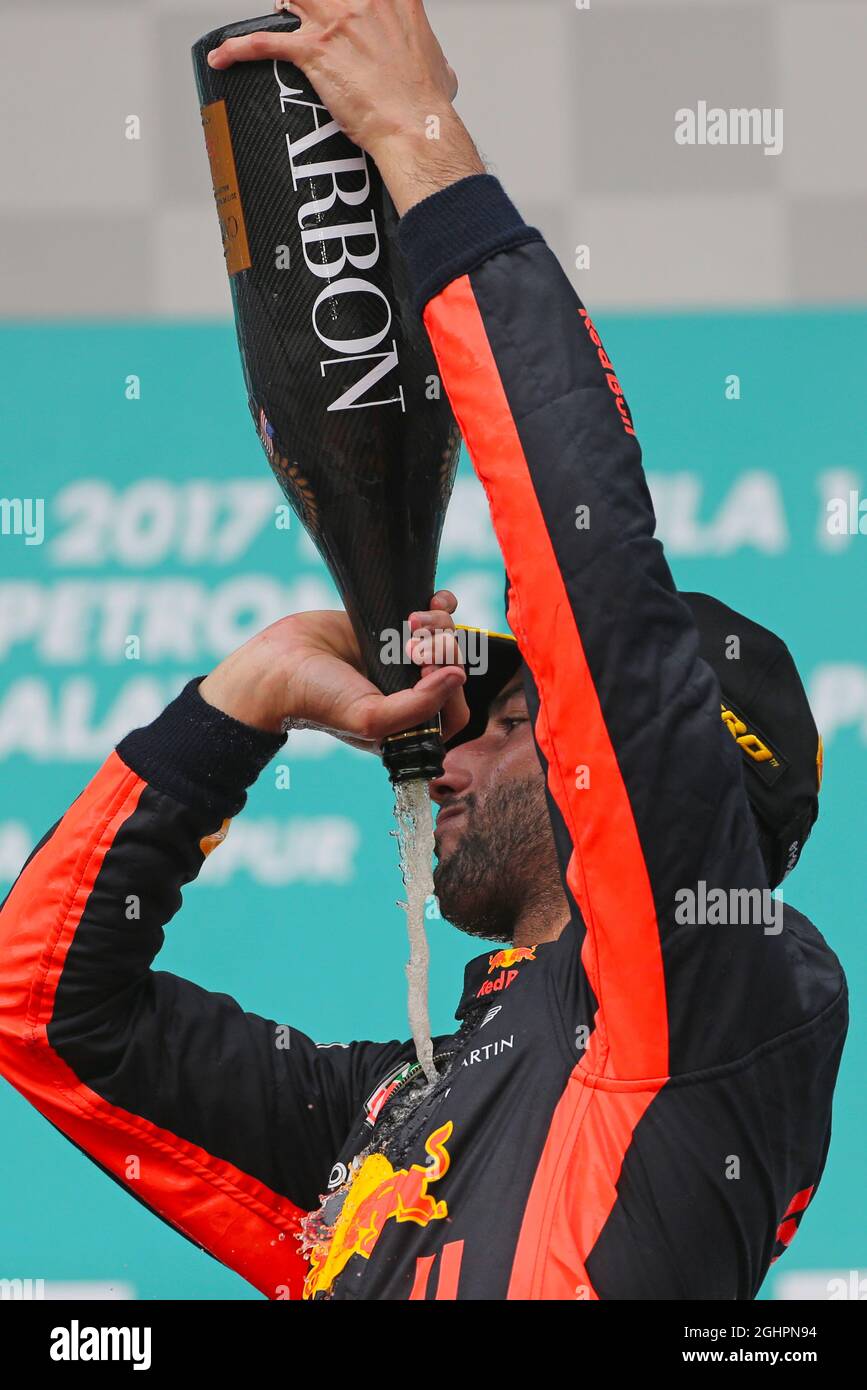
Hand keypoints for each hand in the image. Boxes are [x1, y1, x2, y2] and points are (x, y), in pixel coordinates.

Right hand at [198, 590, 468, 753]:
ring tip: (410, 620)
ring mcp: (405, 659)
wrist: (278, 664)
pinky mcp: (395, 628)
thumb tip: (459, 675)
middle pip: (456, 667)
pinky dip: (443, 606)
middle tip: (410, 644)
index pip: (457, 709)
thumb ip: (420, 707)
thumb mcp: (372, 718)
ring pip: (449, 638)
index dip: (450, 686)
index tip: (424, 670)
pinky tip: (435, 601)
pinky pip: (438, 616)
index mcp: (410, 725)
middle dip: (443, 649)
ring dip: (440, 624)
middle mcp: (412, 692)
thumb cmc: (320, 700)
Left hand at [207, 0, 484, 212]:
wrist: (413, 125)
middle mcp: (360, 1)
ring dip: (279, 6)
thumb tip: (438, 70)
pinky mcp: (313, 52)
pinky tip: (223, 54)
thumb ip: (432, 55)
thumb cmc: (424, 102)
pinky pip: (262, 42)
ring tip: (276, 14)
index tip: (340, 4)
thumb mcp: (439, 65)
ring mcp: (334, 23)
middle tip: (301, 8)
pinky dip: (236, 49)